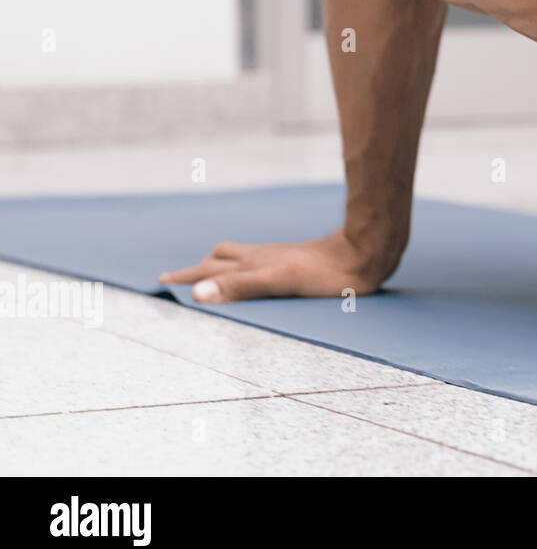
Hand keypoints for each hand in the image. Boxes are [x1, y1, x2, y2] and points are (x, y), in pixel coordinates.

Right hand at [158, 228, 396, 302]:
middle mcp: (261, 257)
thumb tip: (196, 293)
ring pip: (241, 256)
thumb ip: (239, 287)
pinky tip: (259, 271)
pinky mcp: (296, 260)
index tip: (161, 282)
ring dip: (221, 263)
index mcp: (252, 264)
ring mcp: (279, 256)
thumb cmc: (323, 273)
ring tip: (211, 269)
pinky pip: (261, 260)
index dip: (186, 277)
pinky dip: (246, 265)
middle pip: (220, 258)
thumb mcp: (277, 283)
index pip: (209, 270)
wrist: (362, 255)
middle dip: (197, 268)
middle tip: (178, 276)